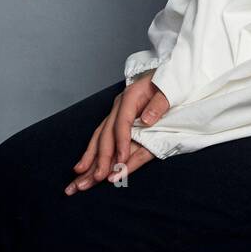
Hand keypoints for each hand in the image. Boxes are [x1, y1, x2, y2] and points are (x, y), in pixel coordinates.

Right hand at [64, 73, 171, 194]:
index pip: (122, 123)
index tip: (121, 160)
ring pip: (100, 137)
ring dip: (90, 158)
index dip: (121, 142)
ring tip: (80, 177)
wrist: (171, 74)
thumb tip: (146, 120)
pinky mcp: (119, 120)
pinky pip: (104, 138)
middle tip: (97, 177)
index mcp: (131, 96)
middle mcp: (120, 106)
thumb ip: (159, 103)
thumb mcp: (170, 88)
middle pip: (107, 133)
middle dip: (101, 157)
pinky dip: (94, 153)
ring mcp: (118, 113)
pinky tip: (85, 167)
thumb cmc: (171, 82)